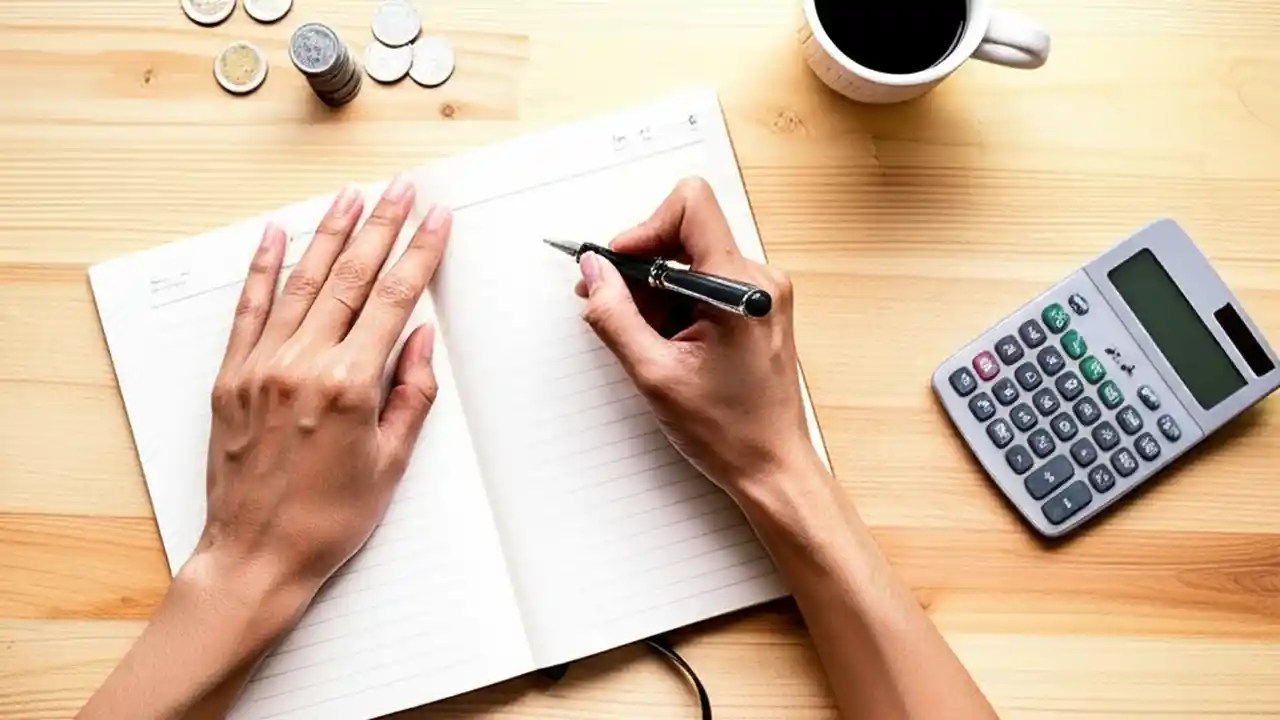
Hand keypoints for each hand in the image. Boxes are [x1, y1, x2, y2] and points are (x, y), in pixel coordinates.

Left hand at [195, 176, 451, 604]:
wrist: (256, 555)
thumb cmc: (328, 520)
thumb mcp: (391, 462)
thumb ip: (411, 393)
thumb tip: (422, 338)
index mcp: (350, 385)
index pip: (395, 300)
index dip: (419, 253)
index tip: (436, 220)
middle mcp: (303, 364)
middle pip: (351, 277)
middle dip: (381, 226)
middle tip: (401, 190)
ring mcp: (262, 366)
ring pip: (303, 283)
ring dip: (329, 234)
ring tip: (351, 196)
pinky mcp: (231, 377)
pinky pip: (249, 309)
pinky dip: (264, 269)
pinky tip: (278, 236)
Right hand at [575, 177, 821, 498]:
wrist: (771, 467)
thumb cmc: (729, 431)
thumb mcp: (655, 374)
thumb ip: (616, 316)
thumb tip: (593, 271)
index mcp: (740, 288)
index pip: (691, 206)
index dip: (644, 228)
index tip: (619, 265)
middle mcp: (759, 281)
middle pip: (685, 234)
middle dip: (642, 270)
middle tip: (614, 309)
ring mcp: (762, 293)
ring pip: (691, 261)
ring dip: (657, 294)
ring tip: (651, 342)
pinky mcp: (757, 308)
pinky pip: (705, 284)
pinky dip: (677, 306)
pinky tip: (670, 345)